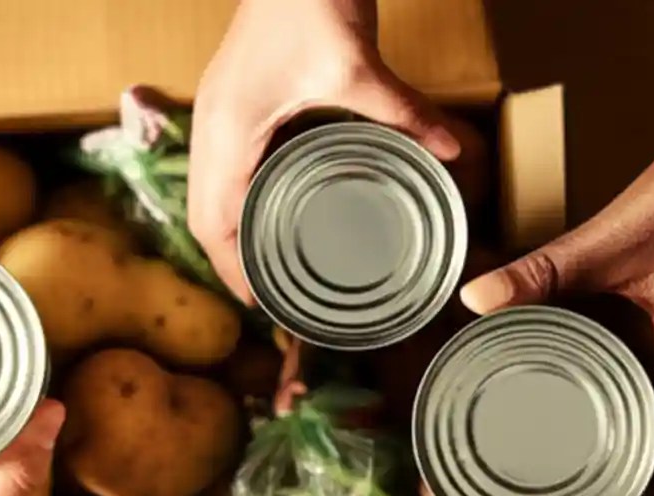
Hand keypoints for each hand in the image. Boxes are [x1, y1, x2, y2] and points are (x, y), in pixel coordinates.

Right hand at [189, 0, 482, 302]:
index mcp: (228, 130)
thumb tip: (451, 150)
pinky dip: (237, 200)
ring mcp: (217, 112)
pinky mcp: (232, 101)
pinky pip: (221, 166)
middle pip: (202, 214)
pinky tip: (268, 213)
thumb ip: (402, 111)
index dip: (231, 271)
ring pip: (207, 192)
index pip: (213, 220)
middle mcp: (212, 126)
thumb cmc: (308, 2)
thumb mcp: (357, 66)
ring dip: (229, 234)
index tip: (259, 308)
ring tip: (264, 270)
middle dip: (227, 263)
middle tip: (265, 300)